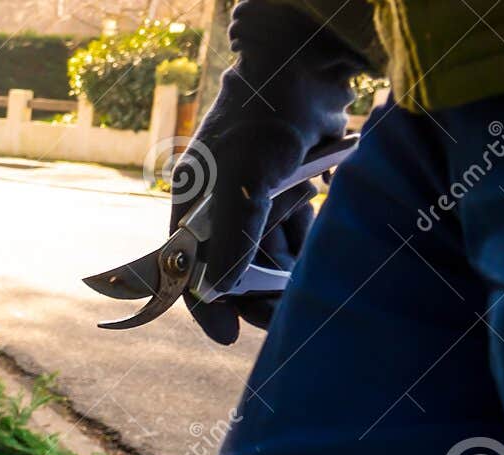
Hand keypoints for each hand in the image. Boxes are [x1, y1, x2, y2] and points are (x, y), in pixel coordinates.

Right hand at [173, 1, 366, 344]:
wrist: (305, 69)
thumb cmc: (264, 122)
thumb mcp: (244, 183)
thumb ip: (233, 239)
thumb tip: (224, 293)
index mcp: (191, 206)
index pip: (188, 268)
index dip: (206, 305)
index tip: (227, 336)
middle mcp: (216, 206)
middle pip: (229, 267)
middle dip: (253, 293)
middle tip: (280, 319)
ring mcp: (251, 198)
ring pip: (261, 252)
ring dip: (279, 274)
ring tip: (302, 293)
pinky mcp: (284, 188)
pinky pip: (288, 233)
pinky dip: (299, 249)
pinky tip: (315, 261)